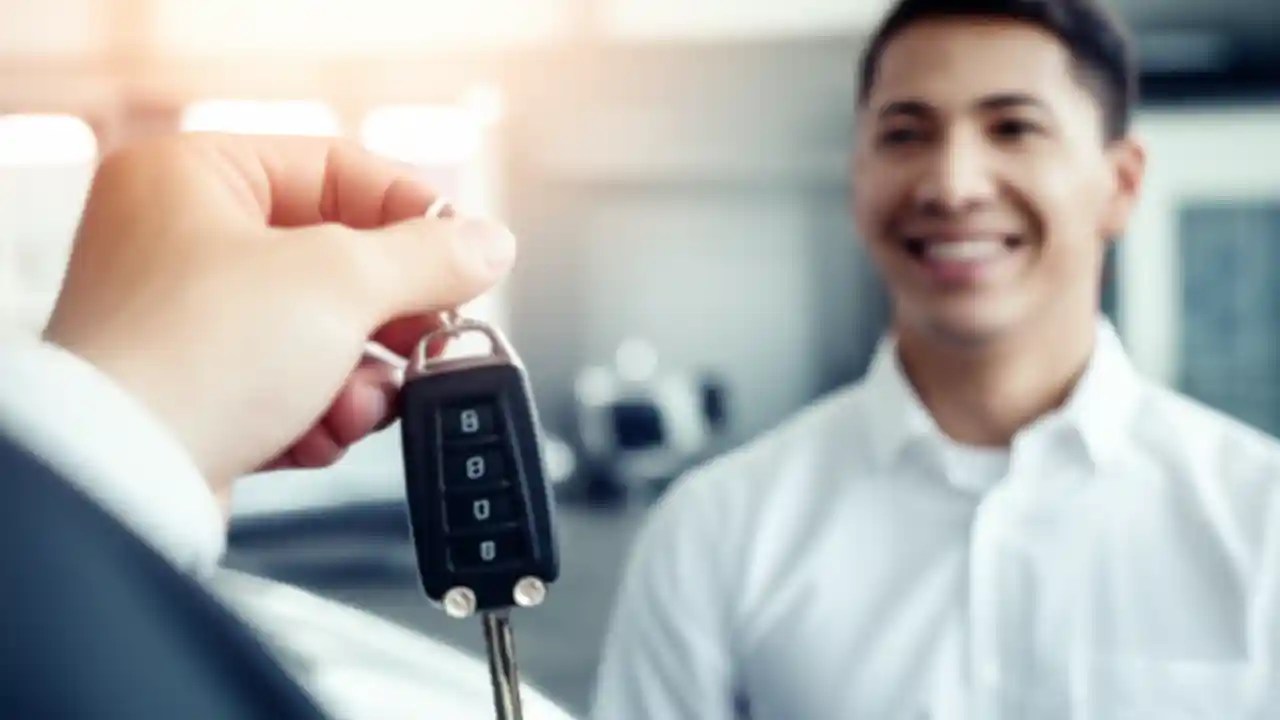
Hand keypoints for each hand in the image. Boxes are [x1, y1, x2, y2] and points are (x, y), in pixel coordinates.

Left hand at [43, 134, 515, 507]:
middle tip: (430, 334)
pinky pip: (292, 386)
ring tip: (354, 401)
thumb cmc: (187, 362)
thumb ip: (429, 256)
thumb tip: (486, 243)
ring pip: (323, 332)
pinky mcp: (199, 394)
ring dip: (358, 378)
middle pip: (337, 260)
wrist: (123, 485)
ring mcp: (186, 322)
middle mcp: (179, 242)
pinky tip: (316, 430)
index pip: (337, 168)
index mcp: (192, 177)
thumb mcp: (341, 283)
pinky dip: (320, 413)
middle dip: (388, 317)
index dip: (413, 213)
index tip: (464, 253)